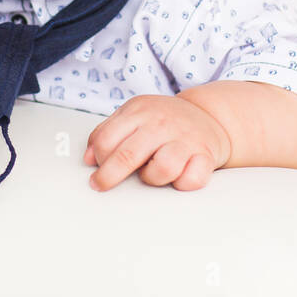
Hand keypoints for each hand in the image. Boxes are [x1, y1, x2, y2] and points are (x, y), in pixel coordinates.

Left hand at [83, 94, 231, 191]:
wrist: (208, 116)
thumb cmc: (165, 120)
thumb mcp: (134, 115)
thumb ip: (108, 132)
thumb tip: (89, 158)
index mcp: (140, 111)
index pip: (108, 139)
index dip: (98, 159)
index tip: (95, 171)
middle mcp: (162, 123)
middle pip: (128, 155)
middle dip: (109, 176)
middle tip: (101, 185)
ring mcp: (185, 139)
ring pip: (162, 169)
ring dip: (152, 178)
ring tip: (152, 172)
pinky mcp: (205, 156)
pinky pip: (191, 179)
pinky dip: (183, 183)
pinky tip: (178, 175)